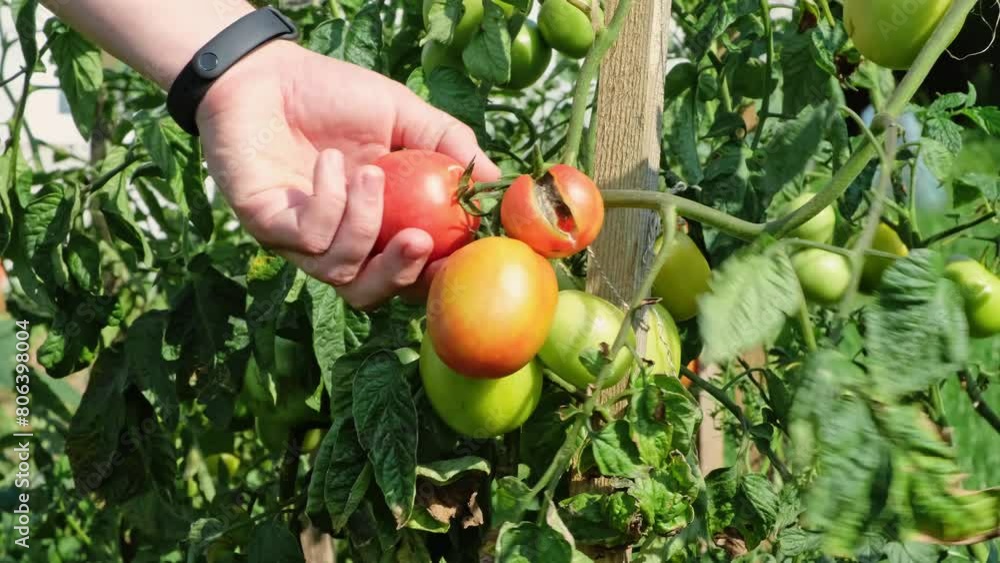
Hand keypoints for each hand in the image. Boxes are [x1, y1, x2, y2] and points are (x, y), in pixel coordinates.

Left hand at [196, 41, 499, 308]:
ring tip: (371, 172)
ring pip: (339, 270)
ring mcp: (297, 239)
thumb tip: (494, 178)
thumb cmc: (333, 95)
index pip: (406, 271)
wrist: (264, 71)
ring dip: (364, 224)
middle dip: (400, 275)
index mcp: (373, 224)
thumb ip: (448, 144)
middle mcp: (335, 241)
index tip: (465, 252)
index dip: (434, 274)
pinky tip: (330, 164)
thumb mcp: (404, 116)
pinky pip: (307, 236)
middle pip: (369, 294)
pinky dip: (329, 201)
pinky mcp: (265, 224)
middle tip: (421, 241)